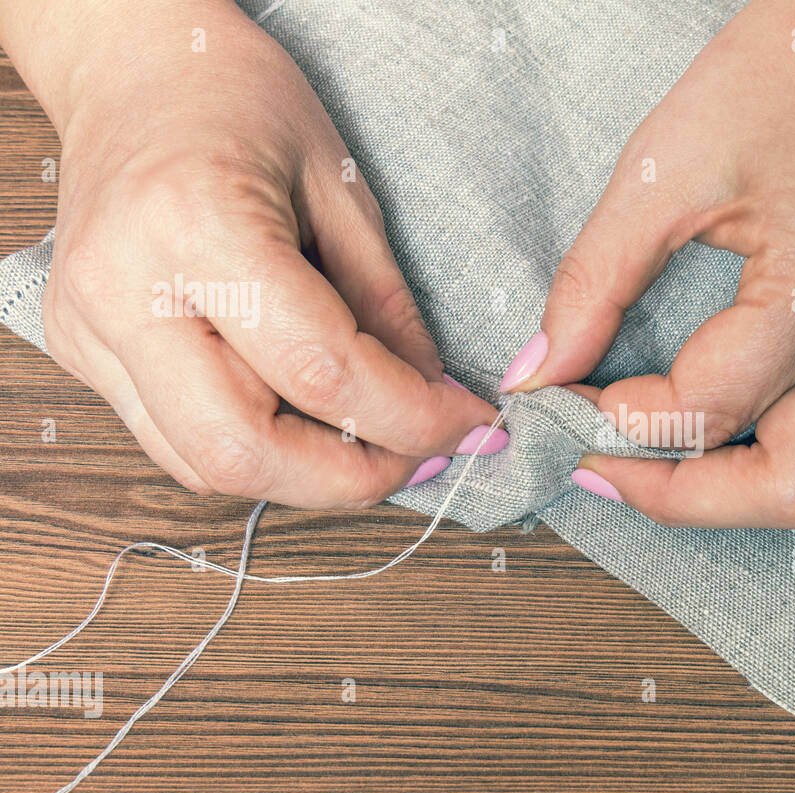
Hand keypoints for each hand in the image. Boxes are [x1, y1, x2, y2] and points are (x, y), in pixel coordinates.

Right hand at [5, 0, 503, 507]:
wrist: (131, 70)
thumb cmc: (236, 101)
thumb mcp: (342, 188)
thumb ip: (386, 307)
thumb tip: (432, 399)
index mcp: (195, 224)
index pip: (322, 371)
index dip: (414, 418)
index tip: (471, 426)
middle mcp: (123, 288)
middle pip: (242, 450)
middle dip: (351, 477)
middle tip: (423, 458)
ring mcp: (87, 326)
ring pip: (203, 464)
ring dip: (305, 476)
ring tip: (375, 443)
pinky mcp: (80, 348)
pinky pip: (174, 441)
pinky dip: (256, 451)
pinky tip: (308, 424)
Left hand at [503, 0, 794, 527]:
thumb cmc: (775, 83)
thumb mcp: (662, 170)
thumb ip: (593, 281)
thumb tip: (539, 375)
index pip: (709, 408)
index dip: (620, 425)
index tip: (570, 404)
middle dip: (688, 499)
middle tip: (617, 470)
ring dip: (765, 496)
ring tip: (694, 465)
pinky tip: (778, 438)